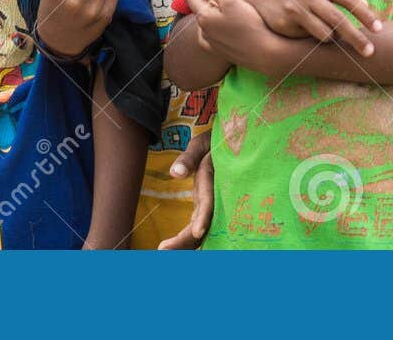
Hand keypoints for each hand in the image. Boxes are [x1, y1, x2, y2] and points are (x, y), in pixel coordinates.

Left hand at [158, 132, 213, 249]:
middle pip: (204, 224)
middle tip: (163, 251)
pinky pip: (199, 224)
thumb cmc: (213, 141)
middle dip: (186, 241)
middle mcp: (214, 198)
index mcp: (213, 183)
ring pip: (201, 229)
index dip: (203, 219)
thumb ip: (189, 158)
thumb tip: (174, 173)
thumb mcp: (201, 144)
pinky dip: (187, 238)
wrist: (229, 140)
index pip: (209, 205)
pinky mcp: (207, 204)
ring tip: (163, 252)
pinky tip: (174, 249)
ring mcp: (212, 203)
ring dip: (184, 243)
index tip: (196, 234)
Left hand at [186, 0, 287, 75]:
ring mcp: (212, 43)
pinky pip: (220, 29)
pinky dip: (227, 18)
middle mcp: (203, 32)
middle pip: (206, 3)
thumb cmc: (249, 25)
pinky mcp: (223, 50)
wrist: (266, 54)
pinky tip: (240, 14)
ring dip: (226, 3)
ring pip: (214, 15)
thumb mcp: (230, 0)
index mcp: (202, 18)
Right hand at [232, 0, 381, 53]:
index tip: (379, 29)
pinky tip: (300, 33)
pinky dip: (308, 40)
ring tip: (323, 36)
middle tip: (370, 52)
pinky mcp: (283, 24)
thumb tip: (366, 3)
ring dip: (329, 39)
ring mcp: (294, 9)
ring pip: (324, 34)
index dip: (365, 14)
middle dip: (357, 38)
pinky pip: (305, 40)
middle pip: (339, 20)